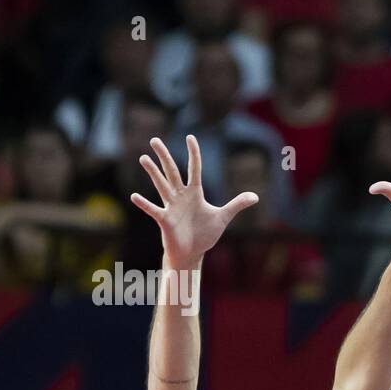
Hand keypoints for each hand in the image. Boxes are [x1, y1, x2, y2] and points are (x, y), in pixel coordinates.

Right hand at [131, 135, 256, 268]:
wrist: (192, 252)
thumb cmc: (205, 234)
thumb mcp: (223, 217)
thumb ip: (237, 205)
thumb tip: (256, 196)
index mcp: (195, 193)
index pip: (194, 169)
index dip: (194, 154)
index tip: (190, 137)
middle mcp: (181, 196)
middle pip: (172, 172)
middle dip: (164, 157)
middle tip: (155, 139)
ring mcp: (171, 207)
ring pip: (161, 186)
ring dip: (153, 173)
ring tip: (143, 158)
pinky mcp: (165, 220)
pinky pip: (154, 210)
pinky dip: (144, 204)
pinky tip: (135, 196)